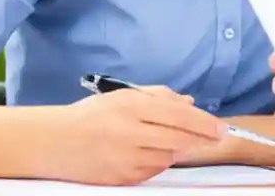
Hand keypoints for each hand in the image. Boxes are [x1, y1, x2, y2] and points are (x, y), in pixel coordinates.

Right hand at [47, 85, 224, 184]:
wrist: (53, 143)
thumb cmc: (91, 115)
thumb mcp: (123, 95)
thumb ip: (159, 96)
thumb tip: (190, 102)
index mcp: (130, 107)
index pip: (178, 115)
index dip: (204, 122)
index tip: (221, 128)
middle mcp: (129, 132)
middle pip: (179, 139)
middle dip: (200, 139)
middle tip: (214, 137)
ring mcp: (125, 158)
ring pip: (169, 157)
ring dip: (179, 150)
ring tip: (173, 140)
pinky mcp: (121, 178)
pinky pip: (153, 171)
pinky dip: (160, 162)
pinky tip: (154, 153)